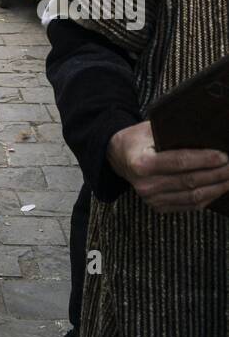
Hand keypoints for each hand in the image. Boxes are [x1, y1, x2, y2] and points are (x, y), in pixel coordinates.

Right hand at [107, 121, 228, 212]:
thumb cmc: (137, 139)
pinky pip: (188, 205)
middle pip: (189, 181)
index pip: (179, 162)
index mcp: (141, 163)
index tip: (223, 156)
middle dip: (216, 174)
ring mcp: (151, 199)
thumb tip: (204, 134)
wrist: (118, 157)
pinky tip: (218, 189)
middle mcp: (145, 185)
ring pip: (192, 196)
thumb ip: (171, 132)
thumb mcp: (149, 129)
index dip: (204, 160)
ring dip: (215, 188)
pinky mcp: (158, 207)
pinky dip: (207, 198)